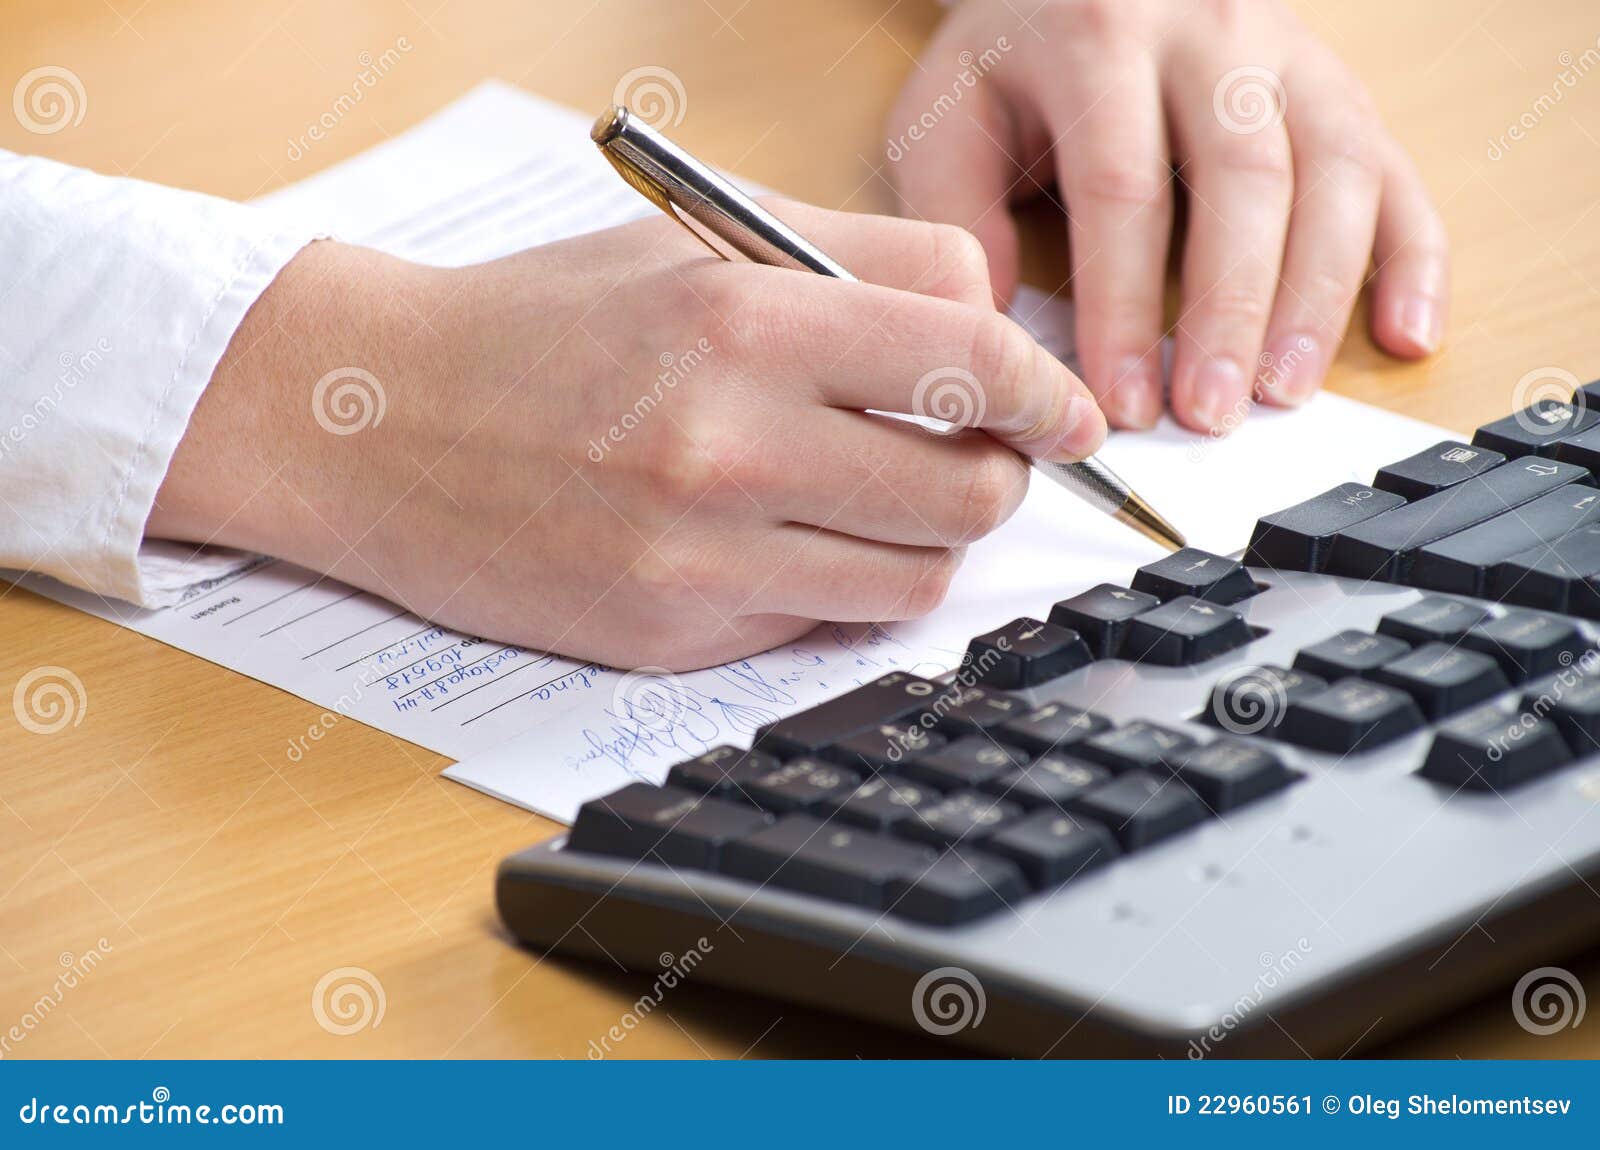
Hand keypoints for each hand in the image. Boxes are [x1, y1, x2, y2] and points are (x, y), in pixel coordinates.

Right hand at [149, 205, 1104, 669]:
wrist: (372, 423)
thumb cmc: (533, 324)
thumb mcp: (690, 246)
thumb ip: (853, 261)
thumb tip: (988, 316)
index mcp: (743, 318)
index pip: (972, 354)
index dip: (1047, 387)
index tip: (1066, 408)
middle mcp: (730, 443)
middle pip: (970, 487)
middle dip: (999, 475)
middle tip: (976, 458)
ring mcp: (701, 555)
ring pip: (915, 577)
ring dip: (928, 542)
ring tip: (883, 503)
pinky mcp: (673, 634)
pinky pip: (823, 623)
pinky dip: (839, 587)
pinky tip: (793, 544)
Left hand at [885, 0, 1448, 433]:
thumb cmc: (1017, 57)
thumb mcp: (952, 111)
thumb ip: (959, 211)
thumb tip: (993, 328)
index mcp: (1100, 37)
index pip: (1120, 188)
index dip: (1122, 306)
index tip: (1121, 401)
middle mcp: (1211, 31)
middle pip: (1244, 180)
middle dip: (1230, 312)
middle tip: (1212, 413)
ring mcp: (1291, 54)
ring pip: (1333, 174)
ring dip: (1318, 297)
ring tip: (1285, 393)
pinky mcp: (1340, 88)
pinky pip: (1394, 170)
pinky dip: (1414, 257)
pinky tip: (1407, 333)